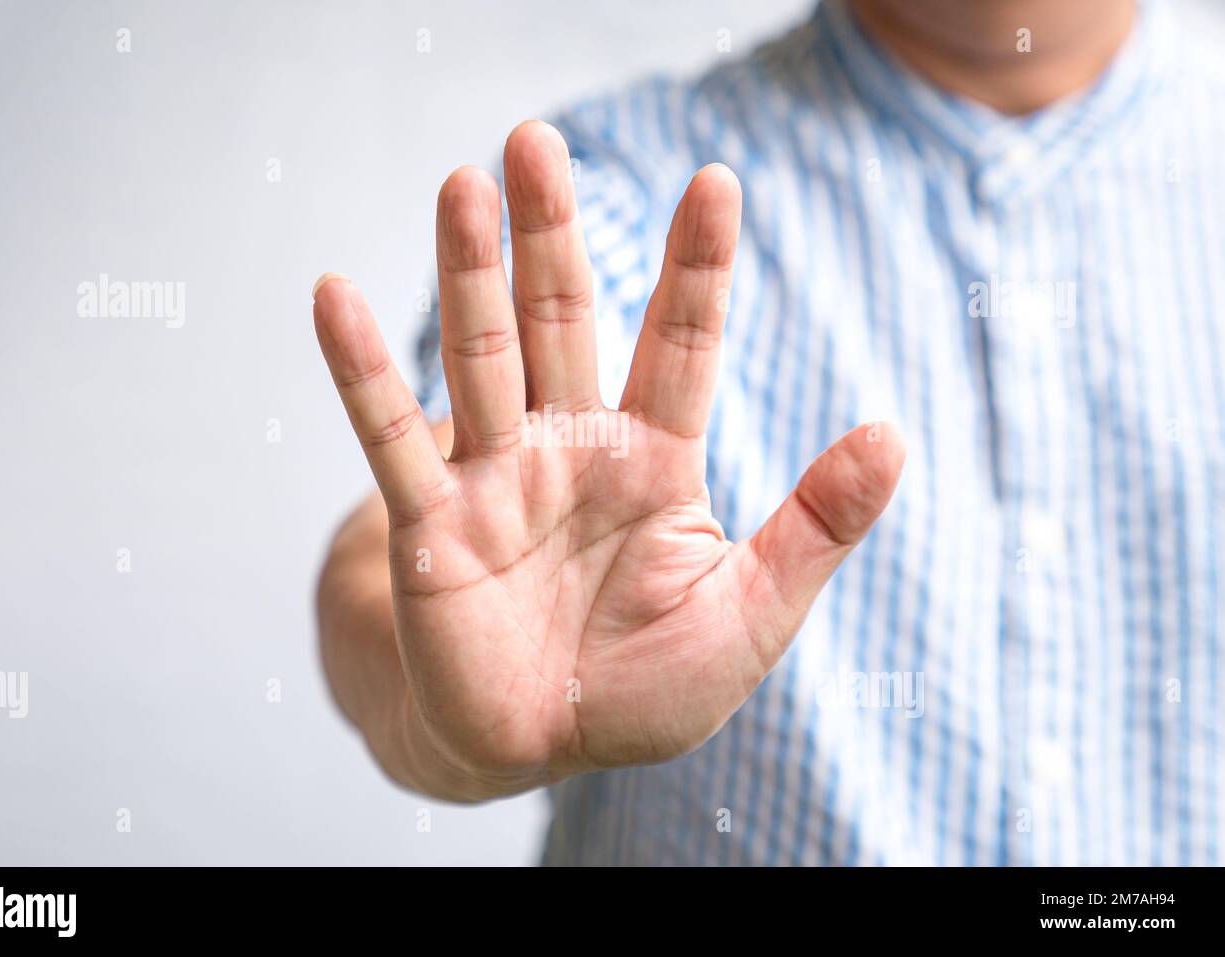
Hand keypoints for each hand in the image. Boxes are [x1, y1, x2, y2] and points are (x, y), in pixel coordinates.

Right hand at [313, 121, 903, 796]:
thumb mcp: (751, 611)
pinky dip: (360, 369)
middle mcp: (570, 448)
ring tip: (463, 184)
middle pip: (562, 318)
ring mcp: (496, 477)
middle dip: (550, 234)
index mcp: (653, 460)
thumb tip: (893, 434)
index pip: (681, 341)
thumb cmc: (648, 688)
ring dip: (468, 271)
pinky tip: (332, 294)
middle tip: (535, 139)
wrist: (542, 750)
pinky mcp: (431, 524)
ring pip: (481, 354)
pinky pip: (391, 436)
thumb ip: (816, 525)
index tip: (717, 182)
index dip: (698, 265)